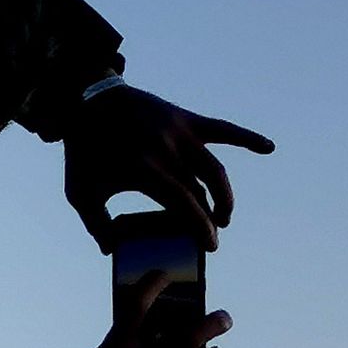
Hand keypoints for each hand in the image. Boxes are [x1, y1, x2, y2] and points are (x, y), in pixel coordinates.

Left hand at [63, 83, 272, 254]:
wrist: (85, 98)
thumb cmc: (83, 150)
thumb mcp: (78, 192)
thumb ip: (96, 225)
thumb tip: (111, 250)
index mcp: (145, 169)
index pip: (186, 205)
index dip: (202, 227)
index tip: (210, 245)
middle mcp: (167, 150)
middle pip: (203, 191)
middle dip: (214, 217)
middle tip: (214, 234)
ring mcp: (179, 131)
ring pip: (216, 169)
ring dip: (225, 194)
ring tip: (224, 213)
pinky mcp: (185, 118)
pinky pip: (222, 129)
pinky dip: (246, 138)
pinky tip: (269, 147)